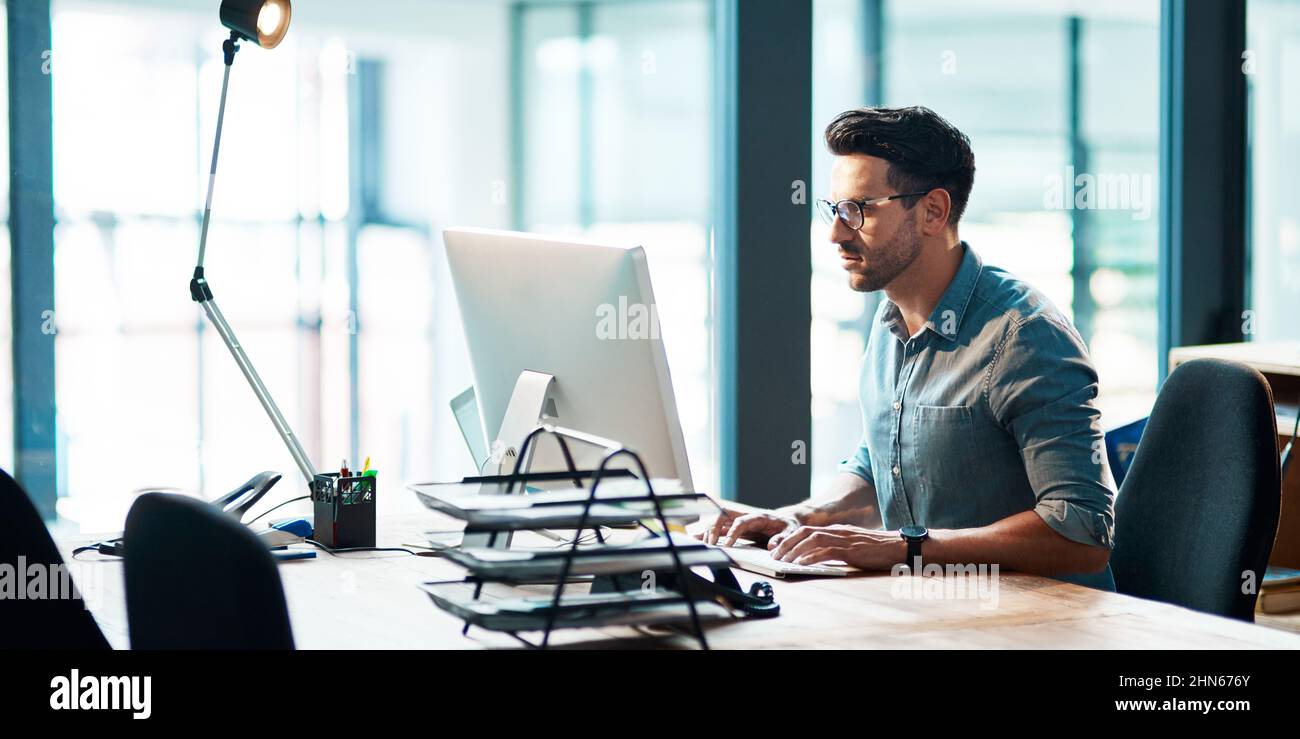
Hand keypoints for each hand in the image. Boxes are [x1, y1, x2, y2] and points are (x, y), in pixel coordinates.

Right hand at [698, 506, 798, 545]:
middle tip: (711, 544)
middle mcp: (745, 515)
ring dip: (709, 530)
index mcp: (758, 517)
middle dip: (715, 527)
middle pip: (724, 515)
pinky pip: (719, 527)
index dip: (733, 532)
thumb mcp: (791, 531)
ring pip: (718, 520)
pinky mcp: (735, 527)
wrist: (786, 519)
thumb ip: (783, 538)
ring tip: (705, 544)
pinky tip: (697, 538)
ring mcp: (739, 520)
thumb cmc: (788, 525)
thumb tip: (772, 547)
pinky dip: (707, 531)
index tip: (728, 544)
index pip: (741, 521)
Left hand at [769, 524, 905, 569]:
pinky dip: (811, 557)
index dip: (790, 539)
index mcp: (837, 530)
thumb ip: (838, 548)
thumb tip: (821, 558)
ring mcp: (843, 539)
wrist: (899, 547)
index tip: (778, 549)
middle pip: (804, 533)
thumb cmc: (878, 550)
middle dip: (787, 544)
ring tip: (784, 561)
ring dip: (794, 551)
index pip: (807, 530)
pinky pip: (826, 551)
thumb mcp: (854, 546)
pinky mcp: (850, 549)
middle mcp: (837, 531)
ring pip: (811, 540)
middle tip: (775, 556)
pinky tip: (802, 564)